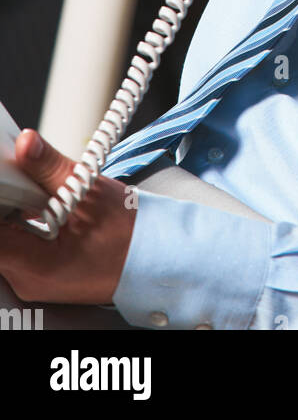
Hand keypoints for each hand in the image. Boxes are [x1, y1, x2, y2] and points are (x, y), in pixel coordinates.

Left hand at [0, 129, 135, 305]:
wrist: (155, 258)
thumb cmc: (130, 234)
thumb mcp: (90, 192)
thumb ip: (49, 167)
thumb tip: (25, 143)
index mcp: (35, 266)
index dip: (1, 196)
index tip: (8, 177)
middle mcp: (28, 280)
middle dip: (7, 201)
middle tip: (26, 180)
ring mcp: (33, 280)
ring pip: (6, 238)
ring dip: (16, 211)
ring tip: (42, 195)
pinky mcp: (40, 274)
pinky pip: (19, 245)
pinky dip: (26, 223)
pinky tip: (45, 208)